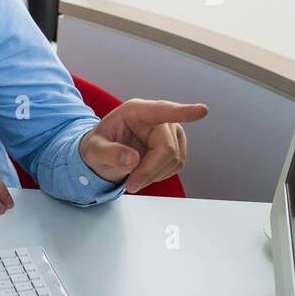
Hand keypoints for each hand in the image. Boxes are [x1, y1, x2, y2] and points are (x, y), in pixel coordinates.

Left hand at [79, 99, 208, 193]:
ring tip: (133, 175)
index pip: (162, 110)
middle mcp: (157, 118)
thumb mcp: (93, 150)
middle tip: (131, 185)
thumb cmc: (98, 146)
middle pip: (167, 148)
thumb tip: (132, 160)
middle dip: (149, 171)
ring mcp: (170, 131)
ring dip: (154, 174)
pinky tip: (145, 172)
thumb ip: (108, 153)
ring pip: (175, 159)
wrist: (103, 153)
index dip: (183, 112)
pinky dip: (159, 174)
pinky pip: (177, 165)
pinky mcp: (176, 144)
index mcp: (136, 111)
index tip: (201, 111)